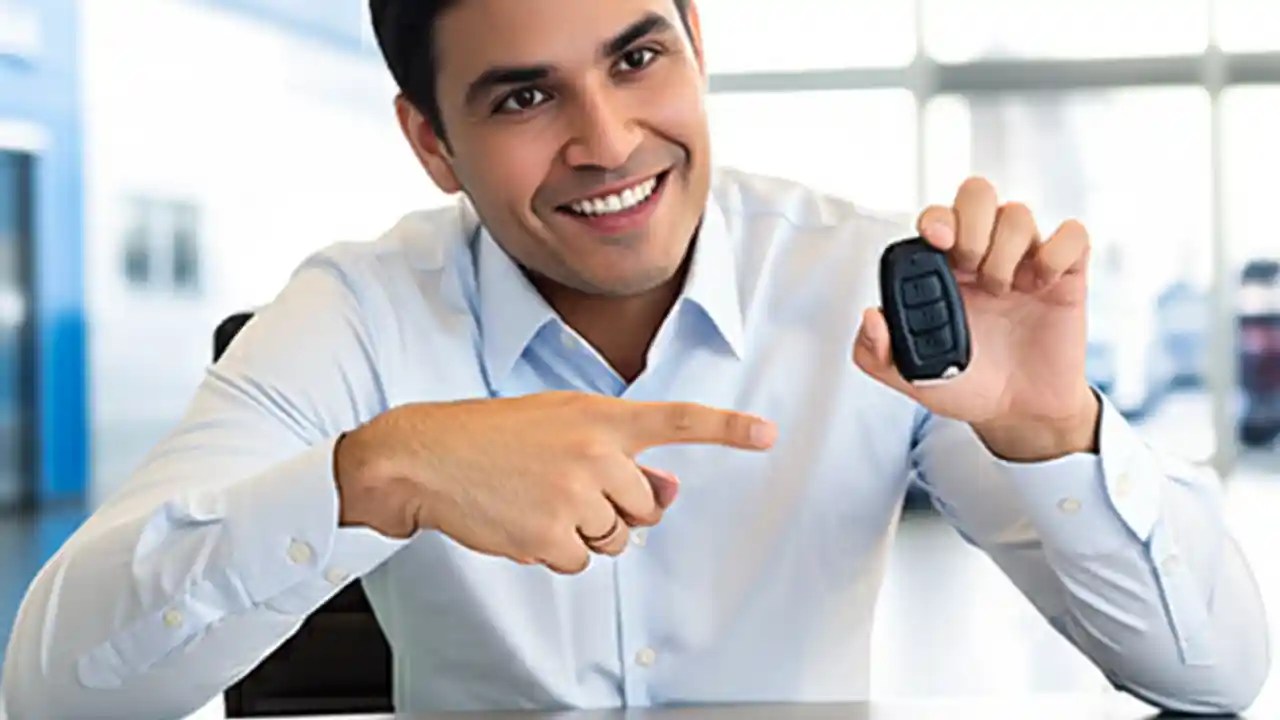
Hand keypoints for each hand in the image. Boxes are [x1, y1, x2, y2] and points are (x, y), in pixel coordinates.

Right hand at [335, 391, 776, 573]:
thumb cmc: (495, 436)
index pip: (676, 419)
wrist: (427, 456)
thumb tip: (668, 491)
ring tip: (539, 502)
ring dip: (586, 532)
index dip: (726, 428)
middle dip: (616, 508)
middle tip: (566, 488)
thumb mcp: (560, 426)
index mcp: (599, 416)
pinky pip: (580, 561)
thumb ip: (617, 453)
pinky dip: (557, 551)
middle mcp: (594, 452)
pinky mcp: (550, 534)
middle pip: (645, 507)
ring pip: (616, 539)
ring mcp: (574, 495)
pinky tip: (524, 522)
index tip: (766, 434)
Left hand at [853, 177, 1099, 460]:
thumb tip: (870, 315)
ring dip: (1006, 251)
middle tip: (971, 265)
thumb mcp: (910, 376)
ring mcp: (1024, 261)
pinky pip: (1073, 236)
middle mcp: (982, 255)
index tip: (937, 241)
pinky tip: (1041, 285)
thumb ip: (875, 353)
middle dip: (972, 223)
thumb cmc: (965, 384)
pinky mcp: (1065, 274)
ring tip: (1002, 292)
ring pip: (1018, 212)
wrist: (1017, 413)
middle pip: (978, 193)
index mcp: (942, 269)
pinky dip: (1057, 253)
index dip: (937, 218)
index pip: (939, 215)